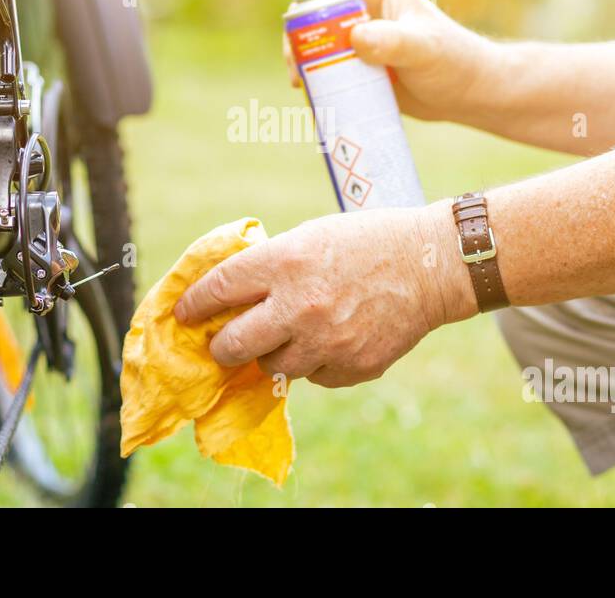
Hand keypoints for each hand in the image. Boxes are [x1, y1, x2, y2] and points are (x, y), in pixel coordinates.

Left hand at [173, 202, 475, 387]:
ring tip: (292, 333)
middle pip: (233, 345)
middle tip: (223, 343)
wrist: (431, 265)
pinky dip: (315, 362)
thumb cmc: (367, 241)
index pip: (218, 289)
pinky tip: (333, 338)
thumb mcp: (311, 237)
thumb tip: (230, 298)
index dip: (194, 305)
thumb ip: (271, 266)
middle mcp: (299, 306)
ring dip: (273, 353)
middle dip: (221, 346)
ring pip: (272, 367)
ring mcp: (326, 342)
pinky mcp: (351, 367)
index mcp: (285, 262)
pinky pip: (314, 376)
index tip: (183, 314)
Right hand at [283, 0, 491, 122]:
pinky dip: (313, 77)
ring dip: (301, 56)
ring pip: (315, 39)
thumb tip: (355, 38)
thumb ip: (392, 41)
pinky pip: (326, 66)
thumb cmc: (453, 60)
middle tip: (296, 56)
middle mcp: (364, 10)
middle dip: (297, 27)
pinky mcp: (358, 65)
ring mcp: (359, 39)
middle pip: (316, 6)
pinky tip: (310, 94)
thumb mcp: (423, 48)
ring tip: (300, 81)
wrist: (465, 93)